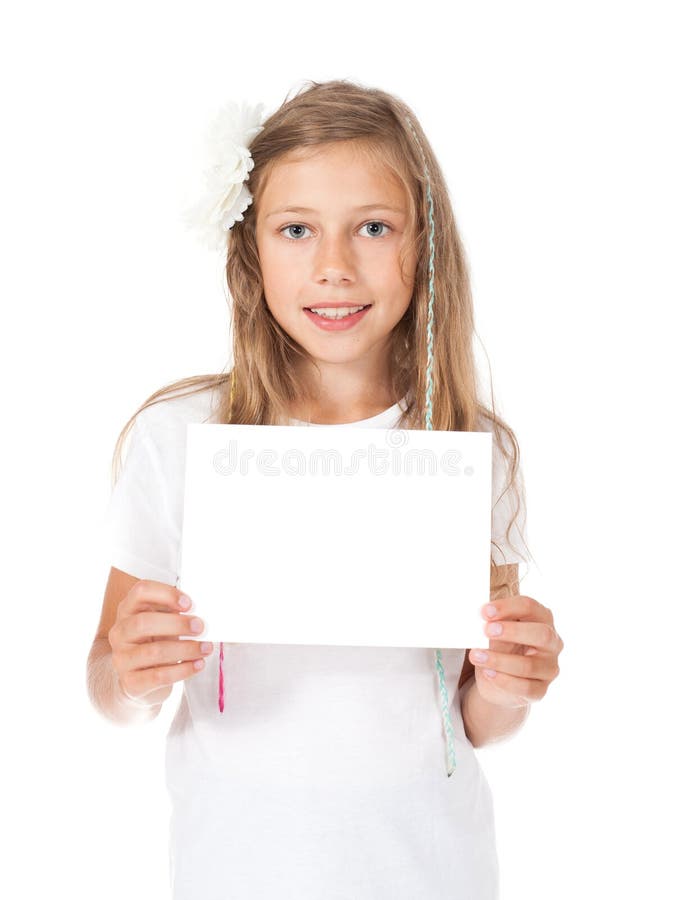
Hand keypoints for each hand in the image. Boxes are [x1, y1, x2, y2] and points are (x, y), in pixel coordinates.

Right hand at [108, 580, 214, 708]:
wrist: (138, 681)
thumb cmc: (156, 644)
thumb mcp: (162, 623)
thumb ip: (175, 613)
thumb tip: (202, 612)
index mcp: (127, 610)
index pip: (140, 592)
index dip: (166, 594)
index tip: (189, 603)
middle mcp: (120, 633)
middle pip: (143, 622)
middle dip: (177, 624)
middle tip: (200, 627)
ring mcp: (122, 659)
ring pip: (154, 652)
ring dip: (186, 649)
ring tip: (205, 648)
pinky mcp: (131, 683)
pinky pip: (159, 676)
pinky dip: (183, 670)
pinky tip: (198, 664)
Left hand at [468, 595, 563, 708]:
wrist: (499, 680)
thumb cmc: (501, 647)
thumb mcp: (497, 633)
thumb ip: (495, 626)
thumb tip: (485, 621)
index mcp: (542, 619)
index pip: (530, 607)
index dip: (507, 607)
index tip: (484, 611)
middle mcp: (552, 643)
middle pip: (541, 634)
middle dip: (512, 631)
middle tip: (486, 630)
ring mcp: (549, 668)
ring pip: (528, 665)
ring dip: (499, 660)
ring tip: (476, 655)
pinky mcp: (541, 690)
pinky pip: (525, 688)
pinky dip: (504, 680)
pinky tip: (488, 673)